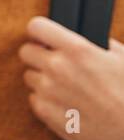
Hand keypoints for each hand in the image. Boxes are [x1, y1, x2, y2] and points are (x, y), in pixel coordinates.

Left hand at [19, 16, 123, 139]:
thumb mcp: (122, 58)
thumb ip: (97, 44)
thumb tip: (81, 38)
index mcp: (77, 50)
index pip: (37, 27)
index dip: (40, 32)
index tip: (44, 38)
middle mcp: (58, 68)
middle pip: (26, 52)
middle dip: (38, 55)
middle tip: (54, 64)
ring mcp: (49, 91)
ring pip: (30, 76)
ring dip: (43, 79)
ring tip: (67, 88)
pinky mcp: (45, 112)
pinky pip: (34, 99)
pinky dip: (45, 100)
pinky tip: (66, 104)